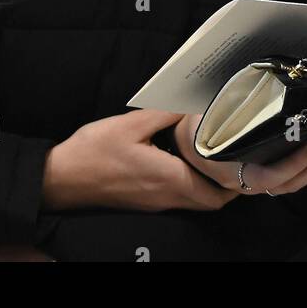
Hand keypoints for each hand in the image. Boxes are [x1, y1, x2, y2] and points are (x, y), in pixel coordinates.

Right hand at [42, 110, 236, 212]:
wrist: (60, 179)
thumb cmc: (94, 151)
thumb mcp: (132, 123)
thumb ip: (165, 113)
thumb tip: (191, 103)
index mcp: (169, 179)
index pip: (215, 193)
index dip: (235, 183)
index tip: (246, 162)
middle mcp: (165, 198)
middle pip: (208, 202)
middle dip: (227, 186)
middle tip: (236, 158)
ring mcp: (153, 204)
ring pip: (193, 202)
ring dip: (208, 186)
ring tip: (216, 158)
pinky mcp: (143, 202)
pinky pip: (177, 199)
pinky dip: (190, 187)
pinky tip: (186, 164)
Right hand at [173, 115, 306, 195]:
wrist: (191, 144)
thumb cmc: (199, 128)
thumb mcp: (205, 118)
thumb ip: (228, 107)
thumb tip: (257, 81)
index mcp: (235, 170)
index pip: (270, 177)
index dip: (294, 164)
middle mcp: (253, 182)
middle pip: (292, 183)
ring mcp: (267, 180)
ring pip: (302, 183)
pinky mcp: (277, 174)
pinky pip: (304, 178)